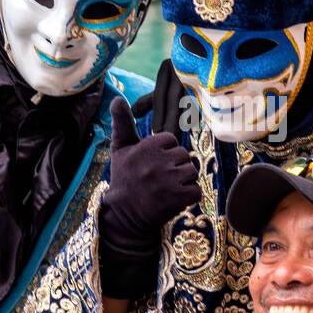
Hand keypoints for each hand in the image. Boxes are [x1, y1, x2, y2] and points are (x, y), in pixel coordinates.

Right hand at [99, 97, 200, 257]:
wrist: (124, 214)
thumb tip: (117, 98)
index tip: (152, 164)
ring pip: (192, 172)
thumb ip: (123, 122)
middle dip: (175, 167)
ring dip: (182, 182)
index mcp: (147, 146)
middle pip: (185, 156)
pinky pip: (196, 191)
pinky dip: (189, 197)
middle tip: (159, 179)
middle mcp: (158, 162)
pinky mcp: (177, 198)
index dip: (165, 153)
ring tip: (166, 189)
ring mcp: (169, 180)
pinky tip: (173, 199)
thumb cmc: (124, 177)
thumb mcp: (120, 148)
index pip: (172, 141)